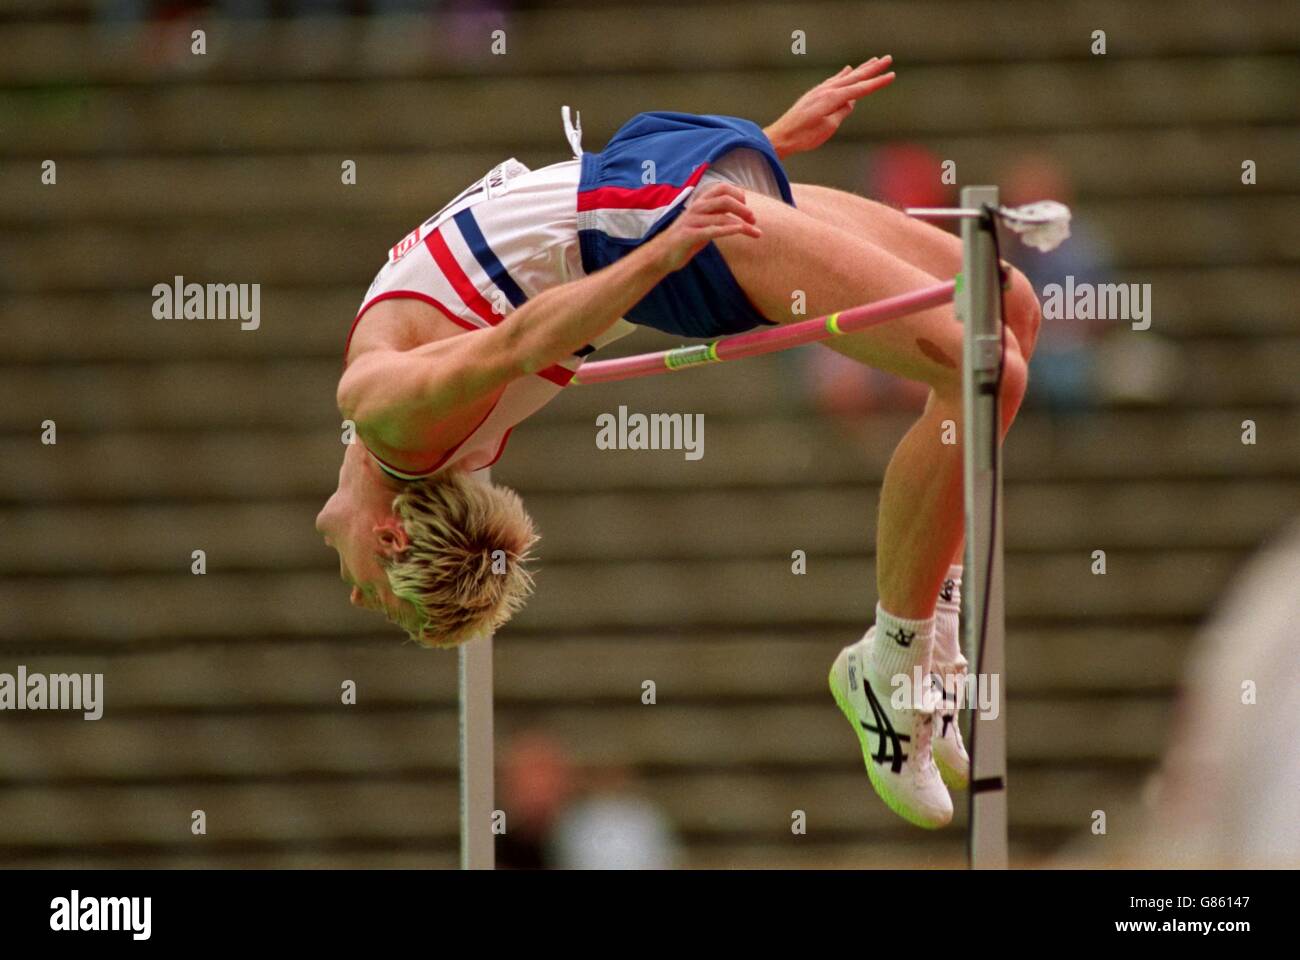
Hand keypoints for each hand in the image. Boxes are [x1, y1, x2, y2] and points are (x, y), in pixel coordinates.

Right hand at [654, 182, 760, 270]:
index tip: (747, 208)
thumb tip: (739, 210)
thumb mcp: (702, 222)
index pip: (722, 188)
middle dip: (743, 209)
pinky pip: (712, 230)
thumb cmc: (686, 238)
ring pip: (722, 217)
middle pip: (725, 200)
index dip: (738, 195)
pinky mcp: (689, 235)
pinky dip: (728, 230)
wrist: (662, 255)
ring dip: (743, 224)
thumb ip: (717, 214)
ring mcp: (692, 221)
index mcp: (699, 203)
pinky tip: (739, 231)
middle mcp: (696, 208)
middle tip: (754, 220)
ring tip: (755, 232)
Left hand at [764, 56, 895, 158]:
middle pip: (855, 77)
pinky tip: (847, 69)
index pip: (861, 89)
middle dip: (872, 68)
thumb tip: (851, 101)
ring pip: (845, 77)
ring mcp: (819, 91)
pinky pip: (833, 80)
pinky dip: (842, 74)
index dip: (877, 83)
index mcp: (833, 98)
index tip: (892, 75)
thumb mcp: (828, 127)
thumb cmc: (804, 136)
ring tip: (873, 61)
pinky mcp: (814, 95)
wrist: (780, 136)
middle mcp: (827, 90)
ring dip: (860, 69)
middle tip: (887, 58)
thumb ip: (841, 112)